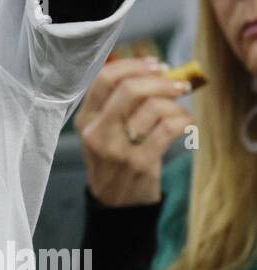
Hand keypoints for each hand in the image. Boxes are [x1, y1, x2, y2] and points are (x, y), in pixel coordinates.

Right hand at [73, 58, 195, 205]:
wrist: (115, 204)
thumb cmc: (114, 159)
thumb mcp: (102, 131)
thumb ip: (117, 103)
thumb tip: (156, 71)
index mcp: (85, 119)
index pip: (104, 79)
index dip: (133, 65)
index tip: (155, 65)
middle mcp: (97, 133)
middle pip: (130, 90)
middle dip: (161, 81)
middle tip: (178, 84)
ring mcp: (118, 149)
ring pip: (153, 108)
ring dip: (176, 104)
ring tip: (181, 110)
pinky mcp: (140, 163)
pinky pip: (169, 128)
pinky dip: (184, 120)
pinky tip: (185, 124)